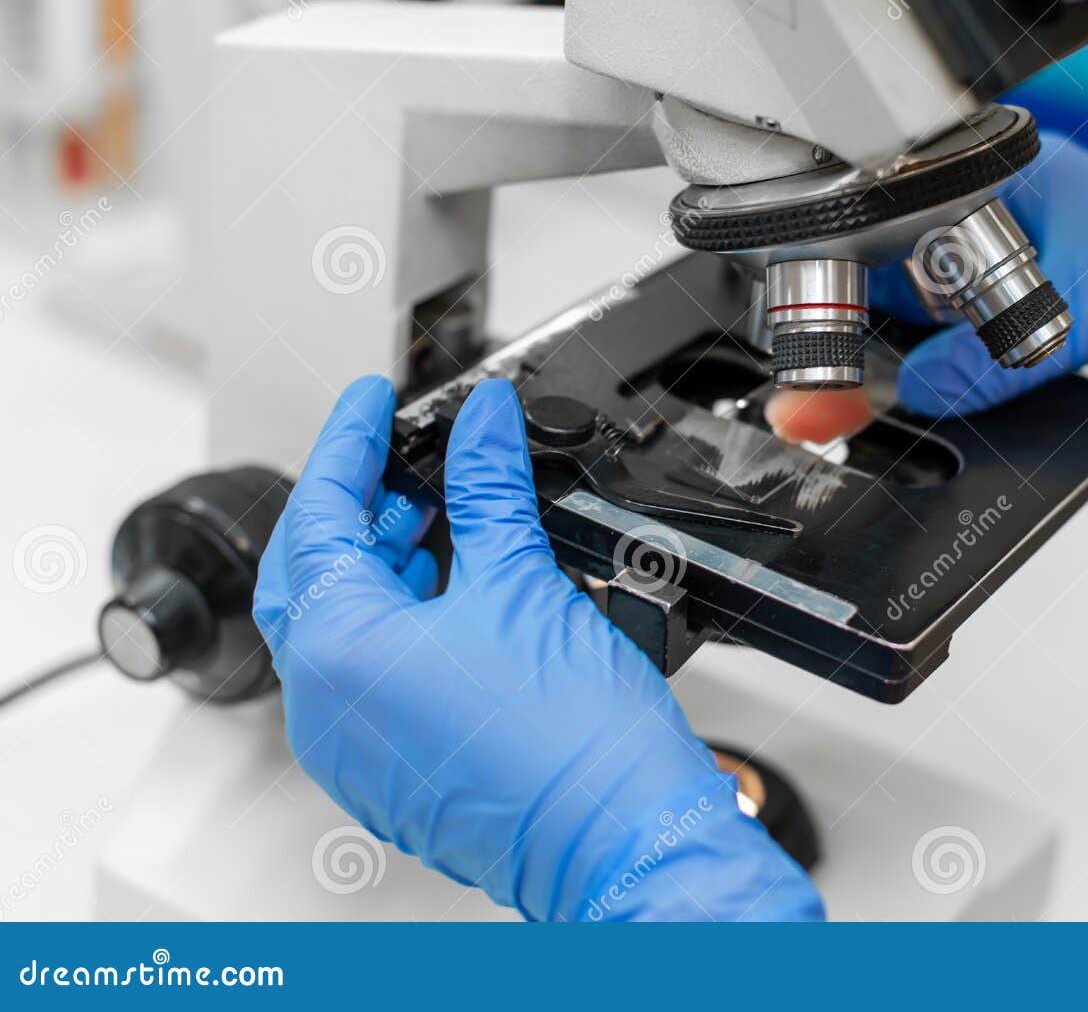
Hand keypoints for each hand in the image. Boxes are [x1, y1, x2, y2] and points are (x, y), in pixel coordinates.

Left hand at [253, 376, 823, 921]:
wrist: (622, 835)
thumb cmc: (574, 744)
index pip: (318, 515)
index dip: (348, 443)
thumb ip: (488, 487)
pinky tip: (453, 588)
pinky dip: (398, 618)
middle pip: (314, 571)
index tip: (371, 402)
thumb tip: (481, 423)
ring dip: (381, 561)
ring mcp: (355, 746)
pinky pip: (370, 675)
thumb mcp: (524, 583)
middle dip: (357, 503)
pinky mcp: (392, 770)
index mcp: (337, 651)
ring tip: (437, 511)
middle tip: (401, 452)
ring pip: (341, 626)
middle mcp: (327, 705)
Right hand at [883, 134, 1087, 483]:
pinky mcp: (1052, 317)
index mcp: (1019, 173)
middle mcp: (1018, 212)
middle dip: (888, 320)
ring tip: (904, 388)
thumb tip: (918, 388)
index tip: (833, 320)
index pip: (904, 207)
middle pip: (915, 264)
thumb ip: (996, 355)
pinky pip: (984, 346)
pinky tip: (952, 395)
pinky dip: (967, 374)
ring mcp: (1035, 266)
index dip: (862, 263)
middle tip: (859, 372)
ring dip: (928, 354)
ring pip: (947, 311)